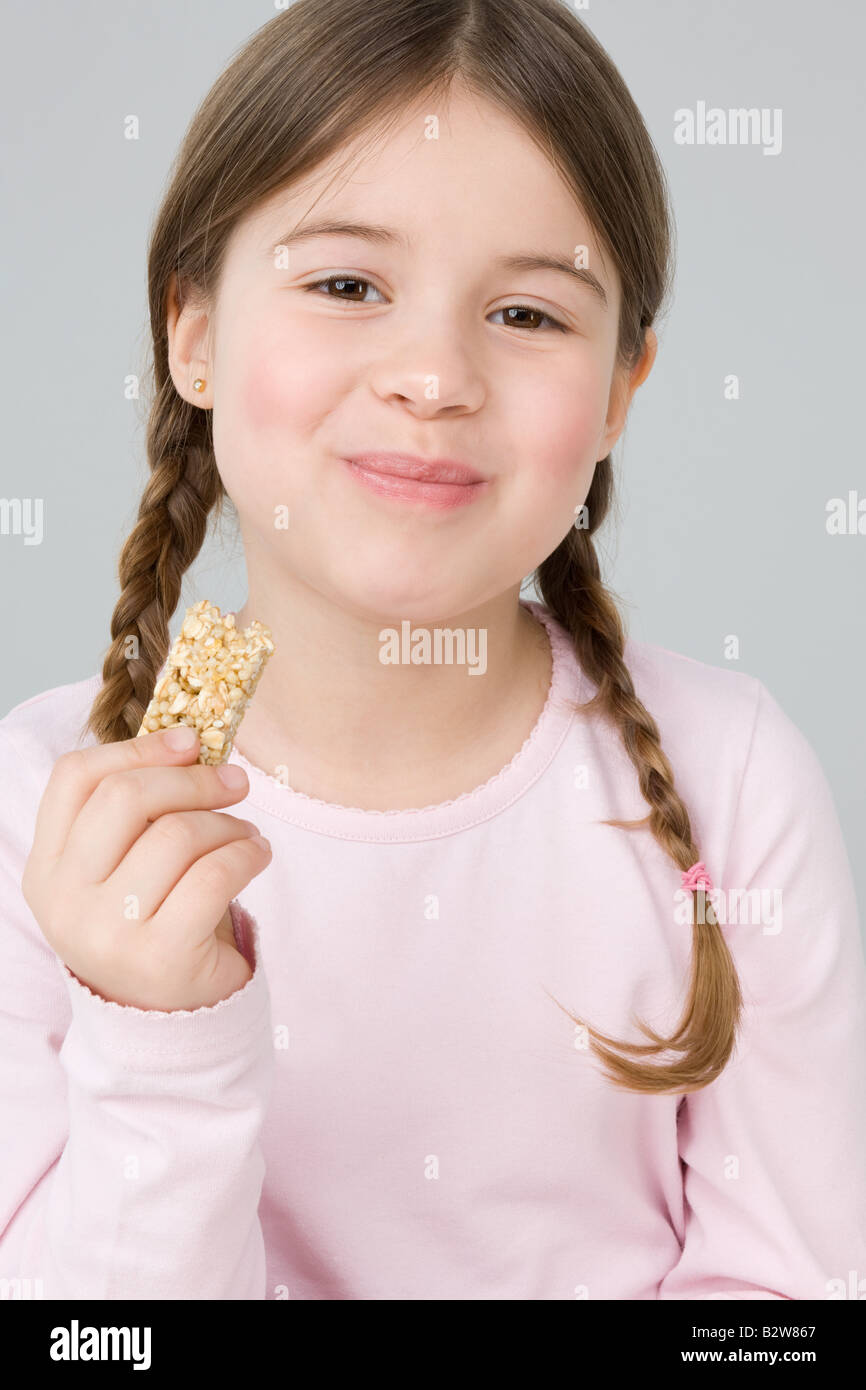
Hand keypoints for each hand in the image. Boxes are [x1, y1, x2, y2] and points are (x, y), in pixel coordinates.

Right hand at [21, 725, 270, 1010]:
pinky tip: (257, 857)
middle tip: (235, 783)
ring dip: (228, 824)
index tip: (190, 742)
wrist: (168, 1020)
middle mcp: (64, 900)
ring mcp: (106, 934)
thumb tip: (189, 742)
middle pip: (126, 797)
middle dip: (193, 780)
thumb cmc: (153, 923)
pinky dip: (247, 855)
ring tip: (247, 836)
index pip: (75, 778)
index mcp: (47, 868)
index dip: (137, 748)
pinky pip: (213, 877)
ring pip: (176, 835)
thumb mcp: (123, 868)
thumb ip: (137, 812)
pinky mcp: (159, 959)